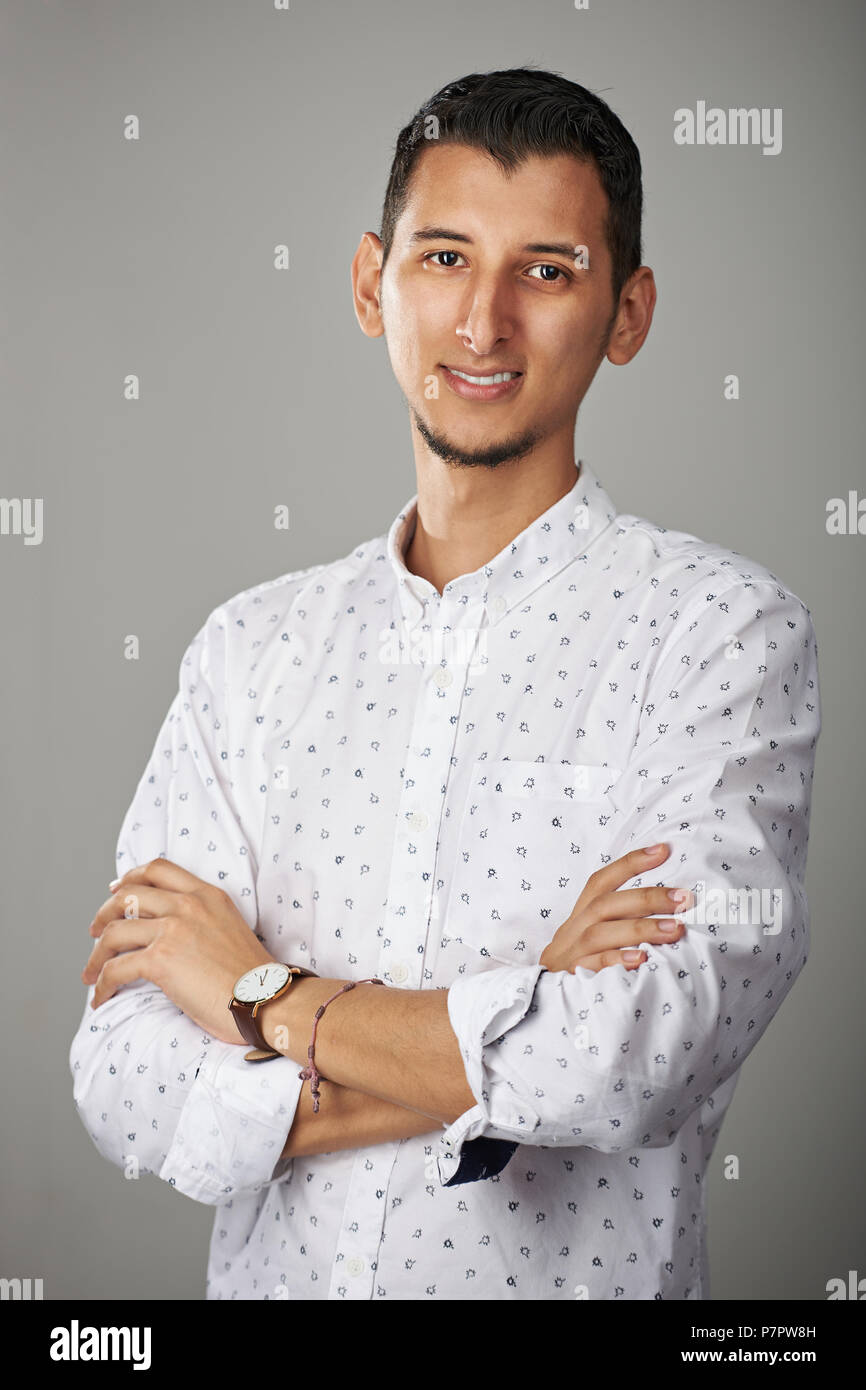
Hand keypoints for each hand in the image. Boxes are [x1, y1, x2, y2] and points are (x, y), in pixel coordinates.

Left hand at [81, 858, 273, 1042]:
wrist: (265, 1001)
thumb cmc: (252, 978)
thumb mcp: (229, 929)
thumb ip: (201, 920)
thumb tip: (168, 934)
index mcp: (208, 895)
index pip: (159, 869)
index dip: (131, 877)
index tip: (116, 890)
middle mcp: (189, 905)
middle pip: (129, 895)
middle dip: (104, 913)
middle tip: (95, 931)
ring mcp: (174, 930)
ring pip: (114, 931)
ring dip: (96, 955)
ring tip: (91, 972)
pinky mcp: (161, 960)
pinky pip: (115, 968)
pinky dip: (102, 984)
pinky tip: (101, 997)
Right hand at [539, 843, 690, 973]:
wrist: (540, 1002)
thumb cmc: (580, 964)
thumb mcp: (592, 937)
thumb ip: (619, 921)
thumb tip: (668, 904)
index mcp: (580, 916)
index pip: (601, 882)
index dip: (630, 863)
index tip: (663, 850)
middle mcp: (573, 930)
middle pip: (605, 905)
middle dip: (647, 898)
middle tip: (684, 898)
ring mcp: (570, 955)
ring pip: (600, 933)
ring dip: (641, 929)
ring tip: (675, 929)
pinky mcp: (571, 980)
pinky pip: (592, 967)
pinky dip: (617, 960)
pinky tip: (643, 959)